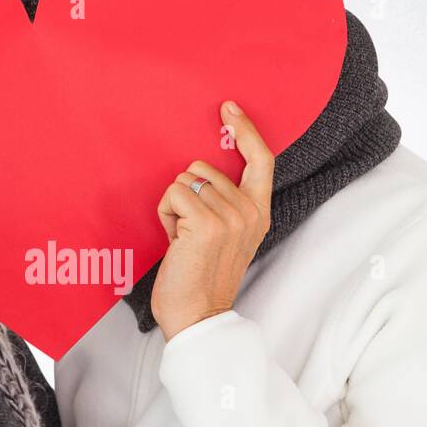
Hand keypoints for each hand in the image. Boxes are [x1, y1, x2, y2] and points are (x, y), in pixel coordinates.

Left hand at [150, 101, 272, 341]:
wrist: (198, 317)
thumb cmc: (202, 278)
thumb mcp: (227, 237)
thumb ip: (226, 205)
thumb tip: (202, 172)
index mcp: (259, 213)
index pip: (262, 160)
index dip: (246, 130)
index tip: (228, 109)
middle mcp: (249, 212)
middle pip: (205, 168)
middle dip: (187, 195)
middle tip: (189, 232)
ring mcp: (230, 217)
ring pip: (185, 180)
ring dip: (174, 207)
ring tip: (182, 239)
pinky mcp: (205, 223)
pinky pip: (172, 194)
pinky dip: (164, 214)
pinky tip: (173, 240)